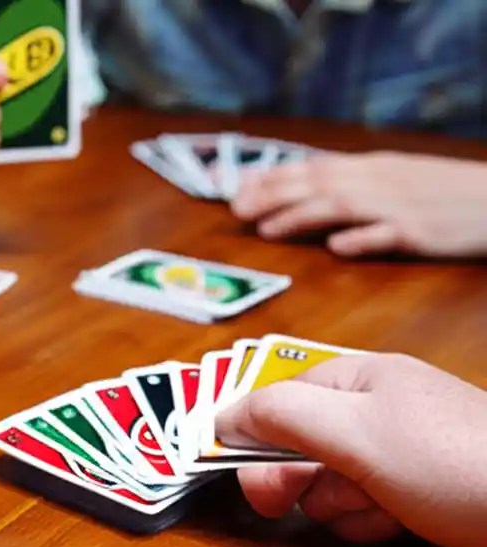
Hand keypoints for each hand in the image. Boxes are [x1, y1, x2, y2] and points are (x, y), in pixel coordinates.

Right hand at [215, 354, 486, 546]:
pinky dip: (368, 524)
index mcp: (359, 380)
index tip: (247, 474)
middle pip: (296, 448)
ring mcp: (395, 458)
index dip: (254, 439)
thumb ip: (279, 415)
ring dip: (339, 507)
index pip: (276, 401)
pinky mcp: (412, 499)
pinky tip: (398, 525)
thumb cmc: (451, 464)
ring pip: (324, 487)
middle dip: (303, 478)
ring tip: (380, 508)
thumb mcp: (354, 429)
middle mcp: (374, 413)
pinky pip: (359, 511)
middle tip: (311, 496)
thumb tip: (222, 417)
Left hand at [231, 152, 486, 257]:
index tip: (236, 192)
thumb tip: (305, 188)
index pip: (311, 168)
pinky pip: (388, 235)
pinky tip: (337, 247)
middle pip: (317, 184)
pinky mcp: (420, 233)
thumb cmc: (442, 192)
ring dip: (301, 216)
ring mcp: (399, 207)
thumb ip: (350, 182)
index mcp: (371, 167)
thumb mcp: (393, 177)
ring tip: (267, 230)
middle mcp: (378, 182)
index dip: (271, 180)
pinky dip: (361, 239)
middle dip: (273, 196)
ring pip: (341, 206)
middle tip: (238, 211)